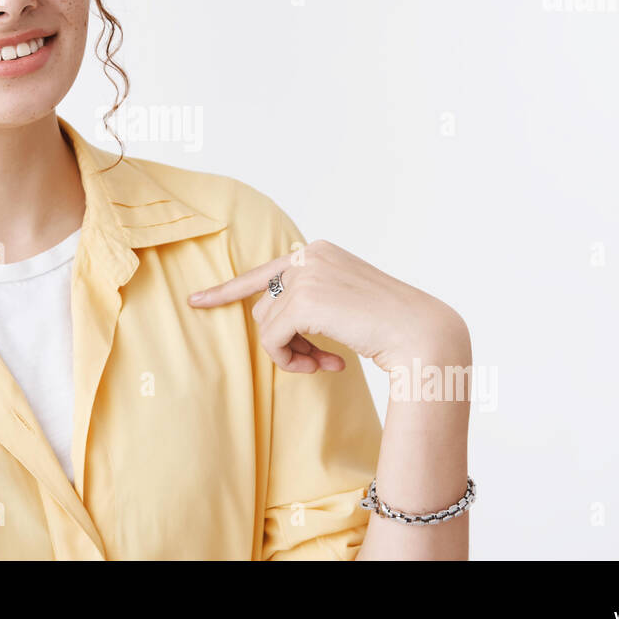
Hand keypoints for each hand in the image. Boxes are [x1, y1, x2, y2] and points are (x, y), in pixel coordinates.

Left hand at [188, 239, 466, 373]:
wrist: (422, 335)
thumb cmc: (391, 327)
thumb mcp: (346, 302)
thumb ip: (311, 300)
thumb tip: (270, 321)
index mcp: (319, 251)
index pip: (263, 271)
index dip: (226, 290)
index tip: (196, 301)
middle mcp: (309, 254)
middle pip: (265, 307)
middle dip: (286, 340)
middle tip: (318, 362)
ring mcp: (305, 274)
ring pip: (265, 325)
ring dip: (291, 354)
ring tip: (324, 364)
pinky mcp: (303, 299)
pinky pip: (272, 340)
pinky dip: (290, 361)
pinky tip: (327, 366)